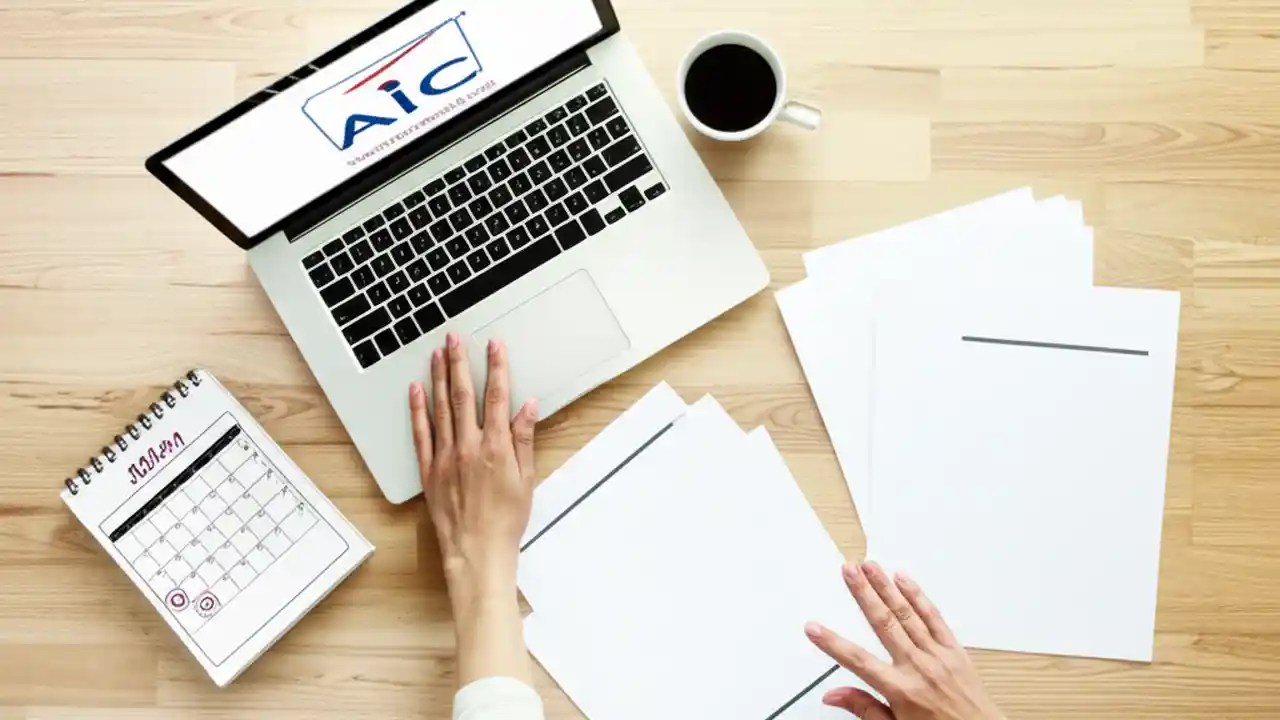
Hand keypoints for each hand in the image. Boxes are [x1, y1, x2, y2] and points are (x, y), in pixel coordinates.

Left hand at [408, 332, 537, 683]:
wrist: (477, 552)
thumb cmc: (506, 521)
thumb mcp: (526, 479)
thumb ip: (525, 439)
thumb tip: (528, 406)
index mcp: (498, 448)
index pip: (498, 398)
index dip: (496, 368)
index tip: (494, 345)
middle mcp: (469, 447)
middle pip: (463, 395)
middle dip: (460, 363)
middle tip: (455, 337)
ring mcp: (446, 457)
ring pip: (440, 408)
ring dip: (439, 378)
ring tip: (437, 353)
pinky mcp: (429, 471)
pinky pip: (421, 434)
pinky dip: (417, 410)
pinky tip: (416, 390)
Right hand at [805, 562, 1003, 719]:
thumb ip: (864, 709)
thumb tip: (834, 695)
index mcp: (900, 690)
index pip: (858, 661)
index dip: (832, 643)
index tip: (813, 627)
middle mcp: (919, 667)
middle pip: (883, 623)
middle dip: (863, 593)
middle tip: (848, 571)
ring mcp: (938, 655)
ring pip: (906, 613)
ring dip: (886, 586)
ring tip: (870, 566)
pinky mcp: (955, 650)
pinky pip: (934, 617)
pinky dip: (918, 596)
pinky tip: (904, 580)